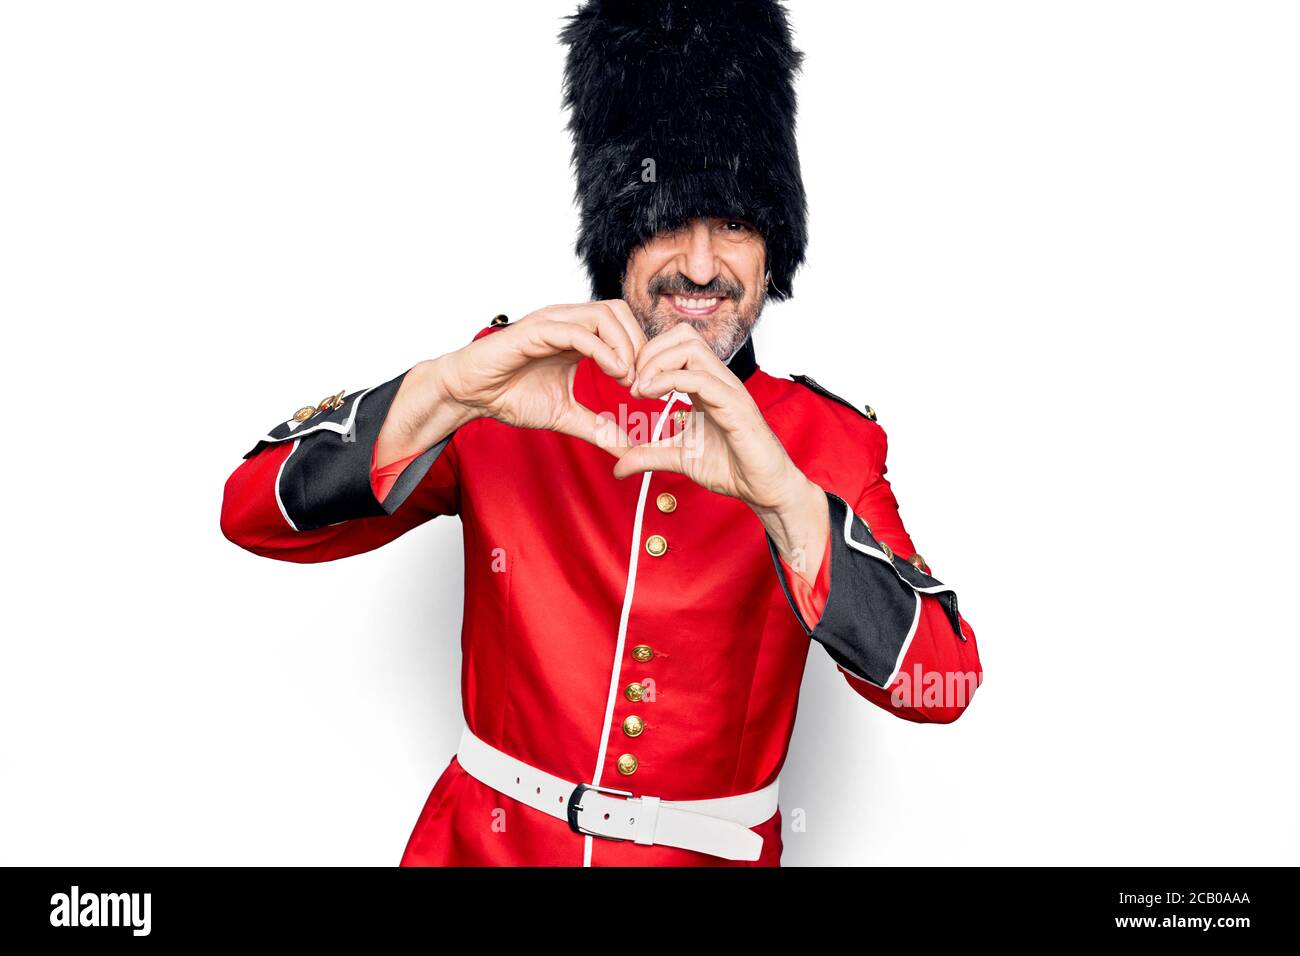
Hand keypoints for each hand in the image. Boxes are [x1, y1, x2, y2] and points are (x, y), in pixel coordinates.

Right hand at [378, 301, 645, 464]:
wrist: (469, 393)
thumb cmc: (509, 395)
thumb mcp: (564, 415)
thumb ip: (597, 428)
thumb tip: (627, 450)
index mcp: (576, 336)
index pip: (622, 325)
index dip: (639, 351)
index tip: (644, 385)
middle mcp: (567, 322)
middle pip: (619, 311)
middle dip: (637, 343)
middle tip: (638, 380)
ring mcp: (552, 323)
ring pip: (603, 314)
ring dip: (623, 345)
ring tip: (625, 378)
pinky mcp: (536, 330)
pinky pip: (579, 332)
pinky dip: (602, 350)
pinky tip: (611, 372)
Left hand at [613, 323, 829, 576]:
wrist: (763, 487)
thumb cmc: (730, 466)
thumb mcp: (678, 458)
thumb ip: (648, 456)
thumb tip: (617, 467)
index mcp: (705, 384)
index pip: (675, 344)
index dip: (647, 356)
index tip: (629, 383)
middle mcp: (717, 379)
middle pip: (682, 335)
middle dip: (649, 351)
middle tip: (631, 382)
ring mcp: (727, 389)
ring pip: (691, 347)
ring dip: (657, 362)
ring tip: (640, 389)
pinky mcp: (735, 405)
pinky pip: (701, 378)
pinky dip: (670, 380)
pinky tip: (650, 395)